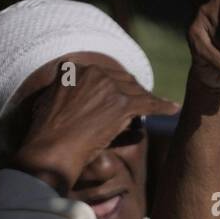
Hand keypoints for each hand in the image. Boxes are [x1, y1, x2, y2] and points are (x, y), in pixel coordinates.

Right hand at [9, 61, 170, 194]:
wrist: (51, 149)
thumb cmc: (46, 136)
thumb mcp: (50, 104)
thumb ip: (67, 94)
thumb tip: (78, 100)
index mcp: (73, 69)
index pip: (104, 75)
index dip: (115, 85)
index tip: (122, 93)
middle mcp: (92, 71)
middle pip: (123, 80)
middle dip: (134, 92)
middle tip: (144, 102)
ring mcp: (107, 86)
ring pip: (137, 92)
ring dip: (149, 100)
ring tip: (160, 106)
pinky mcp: (121, 104)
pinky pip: (148, 104)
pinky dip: (163, 107)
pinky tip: (173, 109)